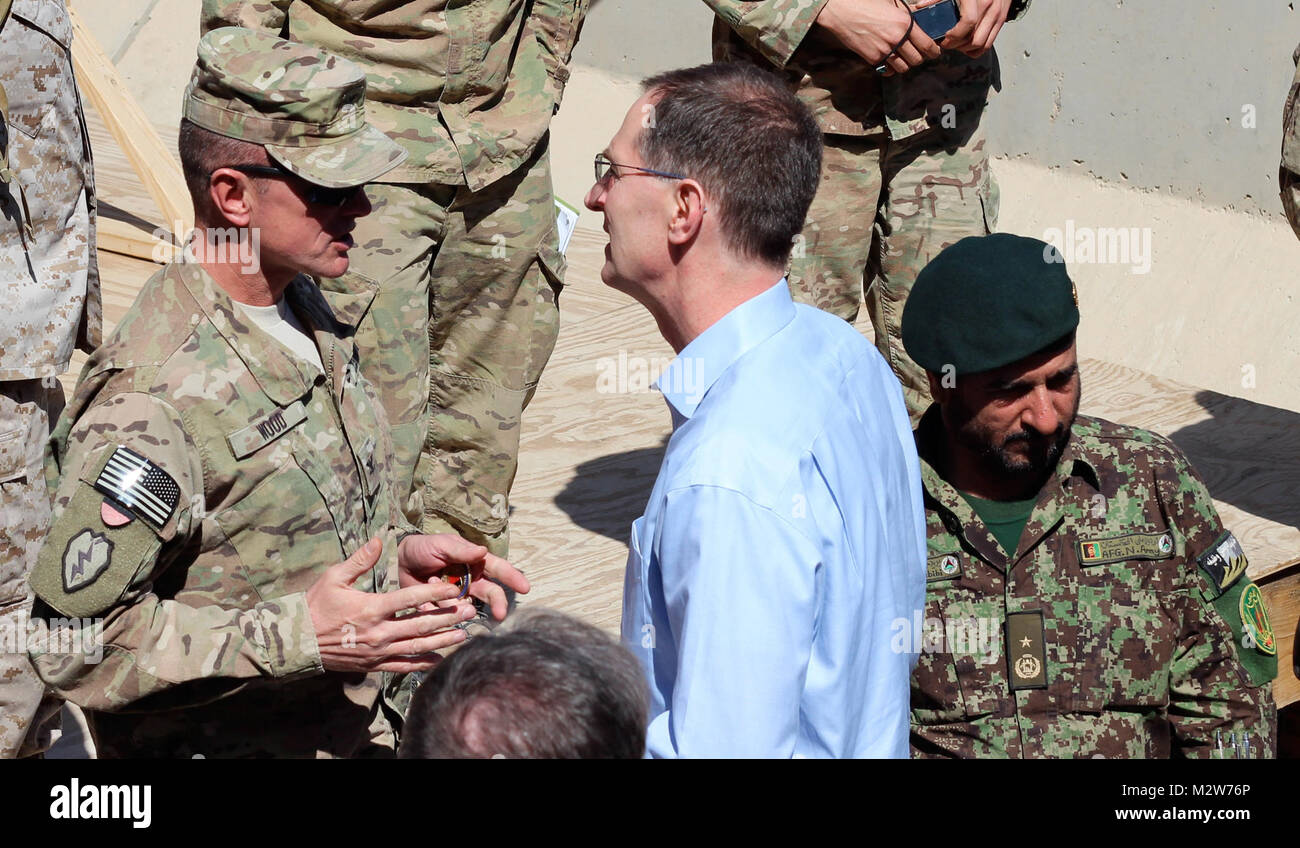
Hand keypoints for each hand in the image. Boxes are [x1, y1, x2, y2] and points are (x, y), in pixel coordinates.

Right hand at [306, 537, 475, 673]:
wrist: (297, 641)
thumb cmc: (316, 605)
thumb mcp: (334, 577)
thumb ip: (360, 560)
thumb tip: (379, 539)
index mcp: (371, 607)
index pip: (411, 598)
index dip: (435, 593)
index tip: (454, 588)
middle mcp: (379, 632)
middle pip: (421, 624)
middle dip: (448, 617)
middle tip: (470, 611)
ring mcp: (378, 651)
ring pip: (417, 646)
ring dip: (442, 640)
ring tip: (464, 634)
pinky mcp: (374, 665)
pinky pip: (403, 666)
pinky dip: (422, 663)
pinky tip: (439, 659)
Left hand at [398, 533, 530, 622]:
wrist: (398, 561)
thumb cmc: (423, 548)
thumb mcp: (442, 544)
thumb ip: (461, 551)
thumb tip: (482, 551)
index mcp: (475, 562)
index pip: (498, 569)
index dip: (512, 577)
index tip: (525, 587)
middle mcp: (470, 580)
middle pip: (490, 593)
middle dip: (497, 604)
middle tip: (501, 614)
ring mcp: (457, 596)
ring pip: (468, 606)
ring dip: (458, 605)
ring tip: (442, 591)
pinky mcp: (442, 608)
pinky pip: (445, 614)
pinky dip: (436, 608)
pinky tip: (424, 596)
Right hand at [815, 0, 941, 75]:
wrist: (842, 11)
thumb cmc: (866, 4)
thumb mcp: (892, 4)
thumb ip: (907, 16)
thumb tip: (918, 23)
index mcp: (905, 23)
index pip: (928, 44)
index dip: (934, 51)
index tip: (934, 52)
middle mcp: (897, 38)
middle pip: (917, 59)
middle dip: (919, 59)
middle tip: (916, 55)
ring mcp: (884, 50)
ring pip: (904, 68)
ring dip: (905, 65)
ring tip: (902, 58)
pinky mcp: (872, 58)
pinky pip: (888, 70)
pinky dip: (891, 69)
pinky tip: (889, 62)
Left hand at [944, 0, 1011, 56]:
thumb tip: (921, 5)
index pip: (968, 22)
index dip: (954, 36)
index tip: (944, 38)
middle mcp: (989, 6)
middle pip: (973, 39)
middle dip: (957, 45)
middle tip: (946, 43)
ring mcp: (996, 14)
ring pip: (981, 44)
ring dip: (966, 49)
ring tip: (956, 44)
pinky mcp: (1001, 20)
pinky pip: (988, 43)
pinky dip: (976, 49)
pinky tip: (966, 45)